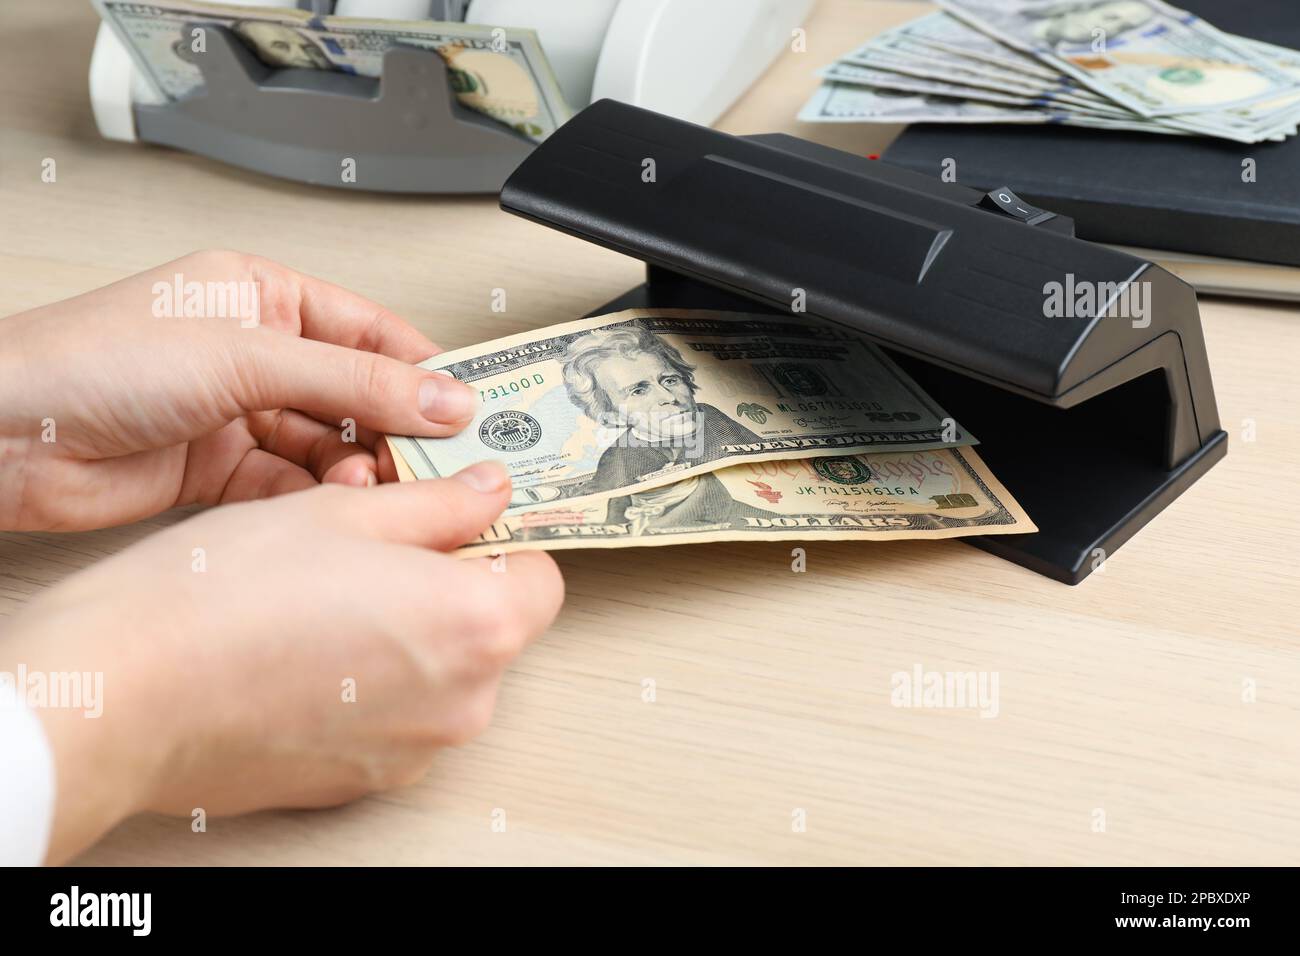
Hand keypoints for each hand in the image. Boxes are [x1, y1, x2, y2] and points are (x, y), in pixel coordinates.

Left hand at [0, 250, 479, 530]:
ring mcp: (235, 413)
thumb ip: (352, 381)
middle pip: (355, 394)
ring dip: (354, 470)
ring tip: (374, 487)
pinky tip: (332, 508)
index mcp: (261, 294)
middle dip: (396, 430)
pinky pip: (290, 485)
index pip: (370, 332)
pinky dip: (315, 500)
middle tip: (439, 463)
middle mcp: (253, 352)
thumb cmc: (91, 363)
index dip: (426, 370)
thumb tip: (442, 397)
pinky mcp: (217, 471)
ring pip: (327, 445)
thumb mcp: (244, 355)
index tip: (475, 408)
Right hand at [1, 466, 563, 863]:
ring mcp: (415, 751)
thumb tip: (490, 491)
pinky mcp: (364, 780)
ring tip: (326, 600)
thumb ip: (439, 503)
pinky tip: (305, 652)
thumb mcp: (345, 513)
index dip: (501, 538)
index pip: (540, 574)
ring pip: (443, 672)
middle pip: (493, 627)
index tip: (461, 520)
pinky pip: (397, 716)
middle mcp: (464, 702)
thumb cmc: (224, 595)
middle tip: (376, 549)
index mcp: (477, 625)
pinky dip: (370, 684)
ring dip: (408, 634)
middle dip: (450, 583)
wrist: (124, 696)